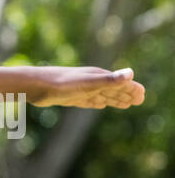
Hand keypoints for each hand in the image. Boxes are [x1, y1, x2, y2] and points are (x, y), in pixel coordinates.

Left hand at [28, 66, 144, 108]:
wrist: (35, 86)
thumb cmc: (62, 84)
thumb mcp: (88, 83)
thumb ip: (109, 80)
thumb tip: (131, 73)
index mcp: (98, 78)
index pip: (120, 84)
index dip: (132, 89)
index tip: (142, 95)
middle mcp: (91, 82)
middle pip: (113, 89)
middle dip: (126, 94)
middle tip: (140, 100)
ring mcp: (80, 89)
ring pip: (102, 95)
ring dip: (114, 99)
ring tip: (125, 103)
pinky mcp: (69, 97)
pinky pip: (88, 100)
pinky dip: (97, 102)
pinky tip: (99, 104)